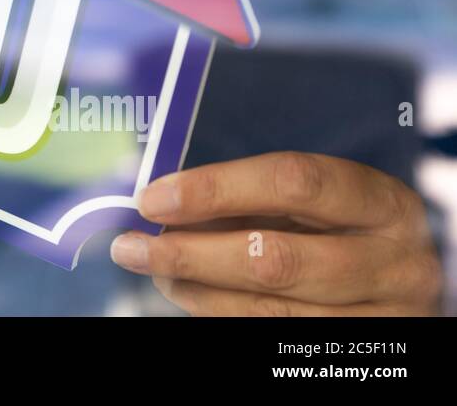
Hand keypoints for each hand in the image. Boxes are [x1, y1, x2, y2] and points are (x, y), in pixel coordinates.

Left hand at [110, 151, 441, 315]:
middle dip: (191, 253)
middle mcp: (393, 263)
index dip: (214, 189)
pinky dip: (219, 312)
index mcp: (381, 203)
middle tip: (131, 247)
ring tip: (153, 269)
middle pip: (276, 259)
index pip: (291, 182)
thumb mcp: (323, 199)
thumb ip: (255, 196)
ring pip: (270, 309)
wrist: (408, 278)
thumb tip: (164, 201)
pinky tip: (188, 292)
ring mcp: (383, 318)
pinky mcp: (361, 356)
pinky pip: (273, 335)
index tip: (153, 198)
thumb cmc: (348, 225)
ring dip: (195, 289)